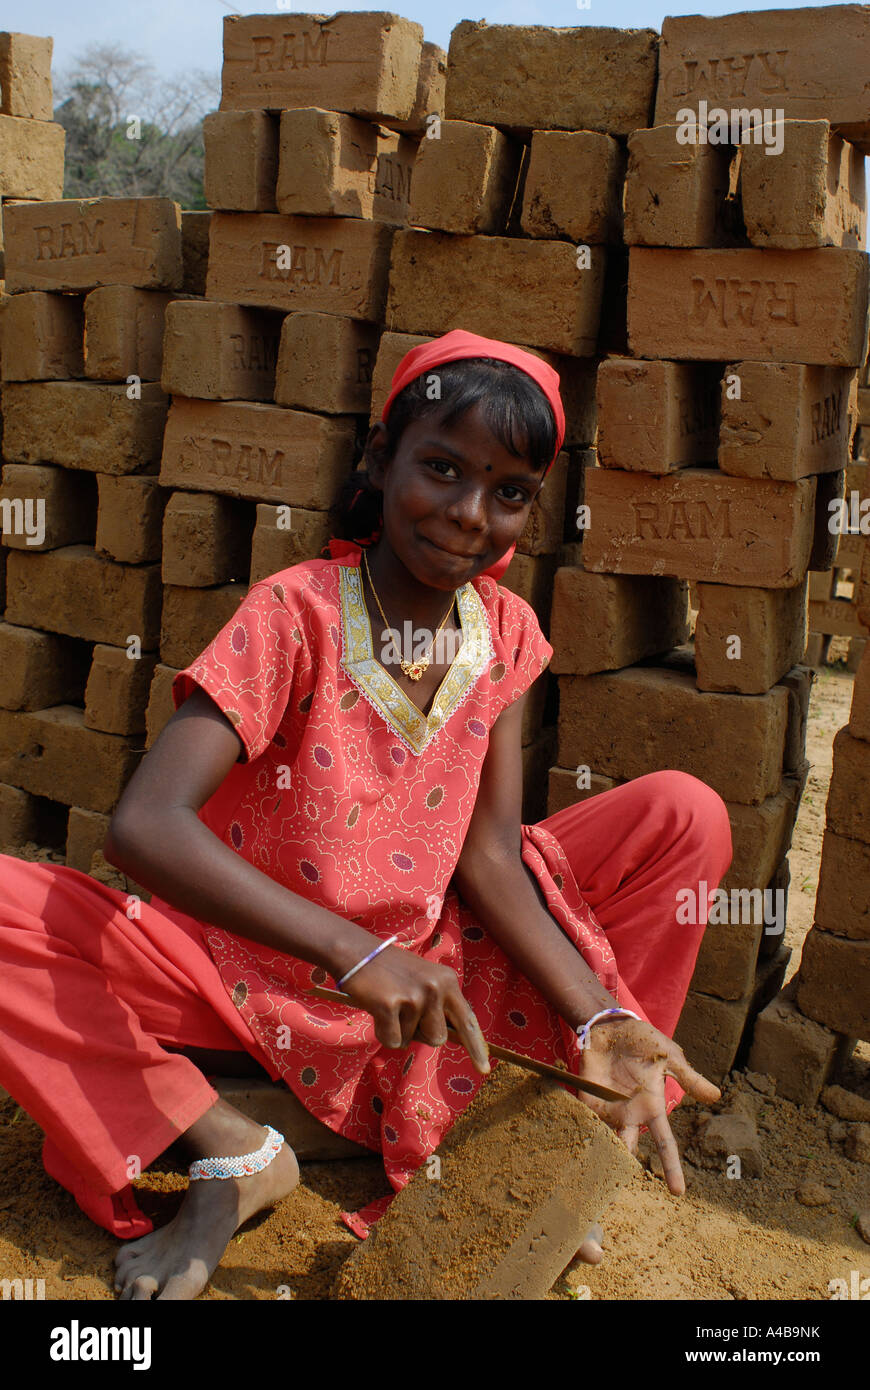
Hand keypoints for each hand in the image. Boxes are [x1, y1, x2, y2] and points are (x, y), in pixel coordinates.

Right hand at [342, 946, 490, 1075]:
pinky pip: (391, 1040)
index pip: (467, 1020)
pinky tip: (377, 1009)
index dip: (476, 1047)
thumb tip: (448, 1038)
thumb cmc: (391, 972)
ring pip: (410, 1041)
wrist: (357, 952)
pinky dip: (382, 1032)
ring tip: (389, 1005)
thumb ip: (439, 1006)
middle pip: (437, 1039)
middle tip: (403, 1010)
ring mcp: (414, 996)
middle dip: (419, 1033)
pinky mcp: (390, 1005)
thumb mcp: (424, 980)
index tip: (484, 1069)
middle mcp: (435, 988)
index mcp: (448, 981)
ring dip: (398, 1030)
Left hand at [572, 1016, 719, 1192]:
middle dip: (624, 1162)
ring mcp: (608, 1107)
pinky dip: (581, 1127)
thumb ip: (689, 1078)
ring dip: (601, 1150)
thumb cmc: (645, 1043)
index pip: (665, 1142)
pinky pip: (585, 1118)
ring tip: (596, 1168)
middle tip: (619, 1182)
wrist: (613, 1026)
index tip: (678, 1193)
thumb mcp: (670, 1057)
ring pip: (605, 1137)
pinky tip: (577, 1136)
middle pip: (629, 1146)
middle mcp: (630, 1113)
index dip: (671, 1167)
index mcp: (652, 1107)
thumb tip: (716, 1096)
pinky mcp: (588, 1097)